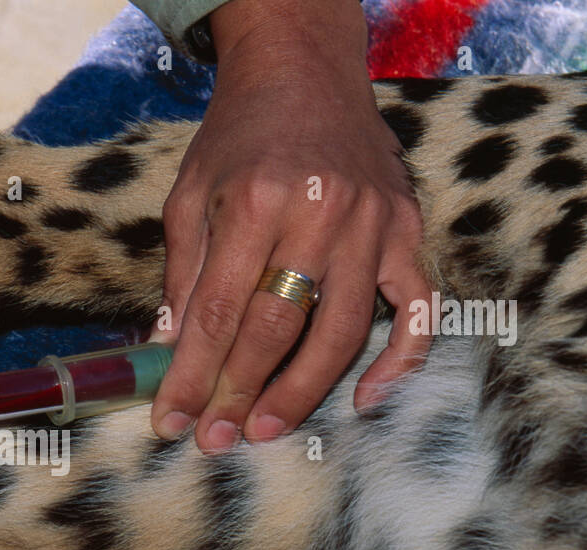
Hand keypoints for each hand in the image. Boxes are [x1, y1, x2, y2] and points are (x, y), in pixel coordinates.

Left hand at [150, 0, 431, 451]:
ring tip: (264, 429)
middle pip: (277, 328)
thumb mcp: (190, 194)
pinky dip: (399, 359)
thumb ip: (181, 274)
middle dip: (238, 392)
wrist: (305, 73)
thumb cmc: (238, 138)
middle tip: (215, 439)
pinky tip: (367, 398)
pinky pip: (419, 308)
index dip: (191, 375)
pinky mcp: (408, 230)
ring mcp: (373, 224)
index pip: (217, 311)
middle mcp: (320, 213)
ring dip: (303, 392)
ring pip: (343, 331)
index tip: (171, 420)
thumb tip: (168, 350)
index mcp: (256, 201)